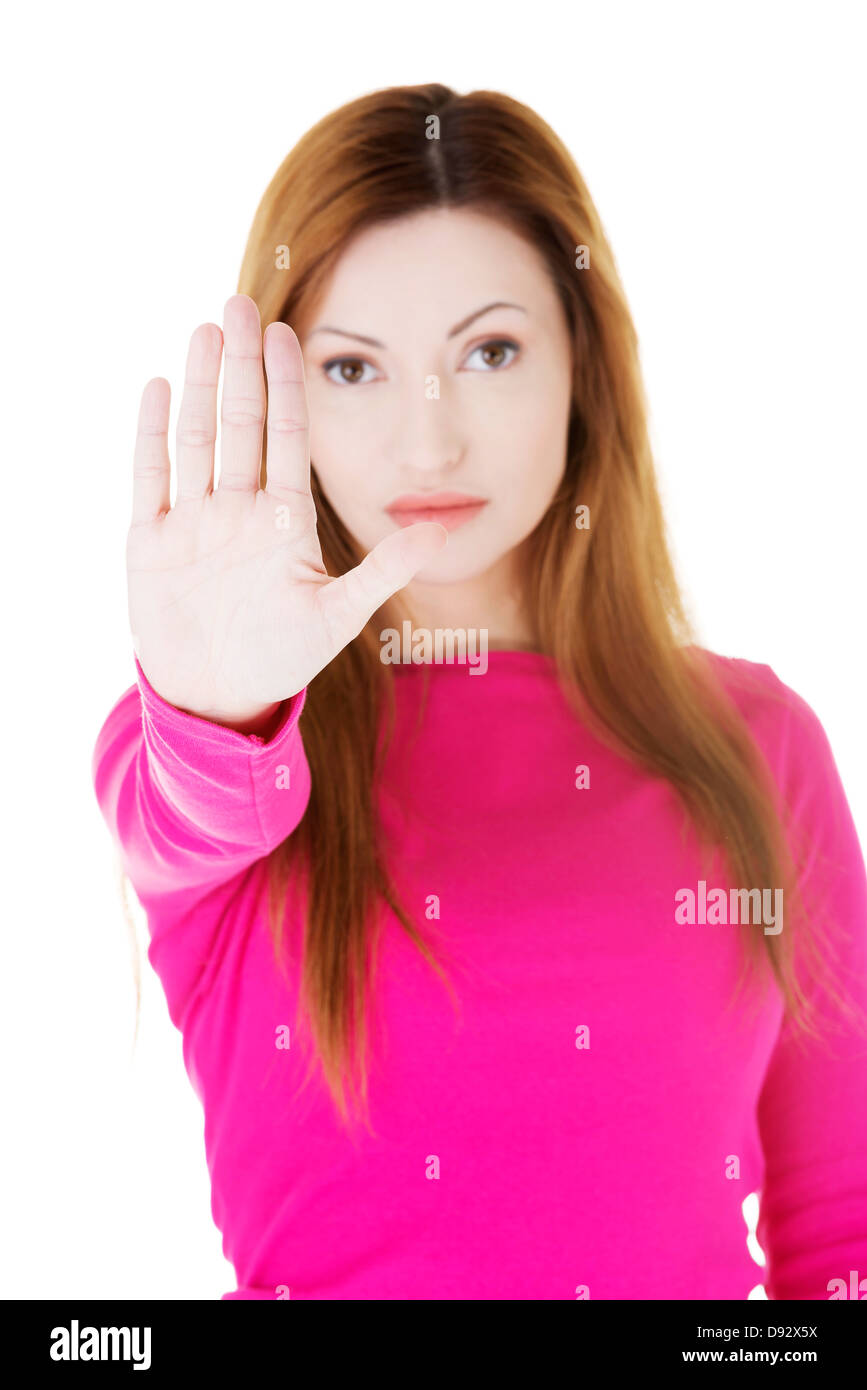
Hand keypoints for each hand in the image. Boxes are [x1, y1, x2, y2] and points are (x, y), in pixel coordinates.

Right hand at [127, 294, 446, 727]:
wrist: (220, 698)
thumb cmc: (282, 658)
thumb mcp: (339, 615)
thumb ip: (385, 570)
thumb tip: (442, 530)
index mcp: (285, 519)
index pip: (288, 439)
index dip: (288, 387)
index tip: (292, 334)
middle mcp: (239, 509)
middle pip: (240, 423)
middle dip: (241, 366)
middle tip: (241, 305)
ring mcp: (195, 521)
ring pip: (198, 438)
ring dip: (200, 386)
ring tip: (205, 330)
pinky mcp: (153, 541)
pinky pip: (152, 478)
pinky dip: (152, 435)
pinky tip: (158, 388)